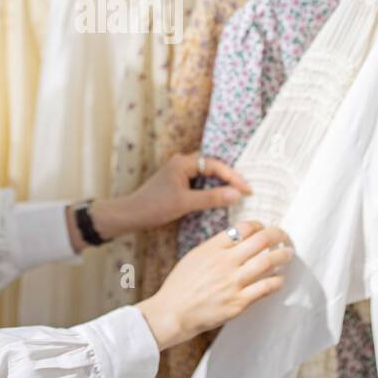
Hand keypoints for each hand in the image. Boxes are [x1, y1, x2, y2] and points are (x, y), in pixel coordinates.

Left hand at [85, 151, 251, 240]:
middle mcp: (182, 162)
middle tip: (246, 190)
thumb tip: (237, 194)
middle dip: (230, 177)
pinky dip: (211, 188)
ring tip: (237, 193)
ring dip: (221, 182)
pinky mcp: (176, 182)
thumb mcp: (185, 203)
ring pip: (206, 174)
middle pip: (212, 166)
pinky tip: (218, 197)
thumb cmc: (154, 206)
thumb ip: (212, 198)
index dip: (233, 177)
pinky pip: (199, 181)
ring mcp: (178, 172)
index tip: (247, 190)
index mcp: (184, 162)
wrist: (130, 214)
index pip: (216, 165)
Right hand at [136, 220, 292, 349]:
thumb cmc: (179, 286)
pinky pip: (266, 287)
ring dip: (284, 255)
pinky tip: (280, 279)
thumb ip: (215, 247)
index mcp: (212, 248)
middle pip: (261, 240)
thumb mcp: (194, 257)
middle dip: (279, 235)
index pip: (244, 227)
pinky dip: (278, 281)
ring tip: (288, 254)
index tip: (264, 230)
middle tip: (285, 238)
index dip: (260, 226)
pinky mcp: (238, 302)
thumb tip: (237, 240)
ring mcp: (233, 282)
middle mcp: (225, 262)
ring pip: (269, 261)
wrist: (171, 313)